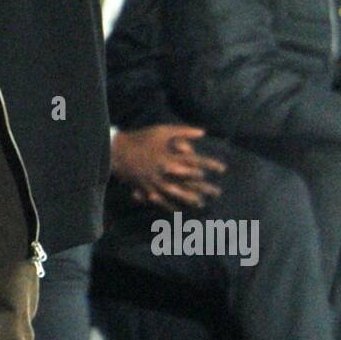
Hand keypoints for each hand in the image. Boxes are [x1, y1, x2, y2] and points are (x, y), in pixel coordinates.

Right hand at [111, 125, 225, 210]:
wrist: (118, 151)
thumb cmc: (142, 138)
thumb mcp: (162, 130)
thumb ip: (183, 131)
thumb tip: (202, 133)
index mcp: (171, 156)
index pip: (196, 162)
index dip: (210, 165)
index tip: (222, 169)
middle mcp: (166, 172)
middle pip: (190, 182)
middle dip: (205, 188)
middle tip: (217, 193)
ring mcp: (156, 182)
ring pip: (178, 194)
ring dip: (190, 199)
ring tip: (201, 203)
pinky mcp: (147, 189)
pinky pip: (161, 200)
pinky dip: (170, 205)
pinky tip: (178, 210)